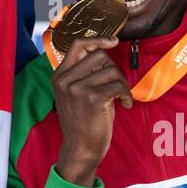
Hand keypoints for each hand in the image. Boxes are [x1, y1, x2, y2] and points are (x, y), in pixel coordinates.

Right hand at [52, 35, 132, 186]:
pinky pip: (118, 86)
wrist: (81, 149)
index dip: (98, 39)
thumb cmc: (83, 121)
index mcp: (59, 76)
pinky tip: (125, 105)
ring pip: (112, 70)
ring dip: (122, 84)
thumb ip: (84, 73)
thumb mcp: (76, 93)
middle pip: (99, 55)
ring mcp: (77, 89)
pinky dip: (127, 95)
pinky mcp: (93, 99)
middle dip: (114, 68)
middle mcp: (65, 80)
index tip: (114, 41)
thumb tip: (105, 51)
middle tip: (117, 85)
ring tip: (122, 97)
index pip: (78, 45)